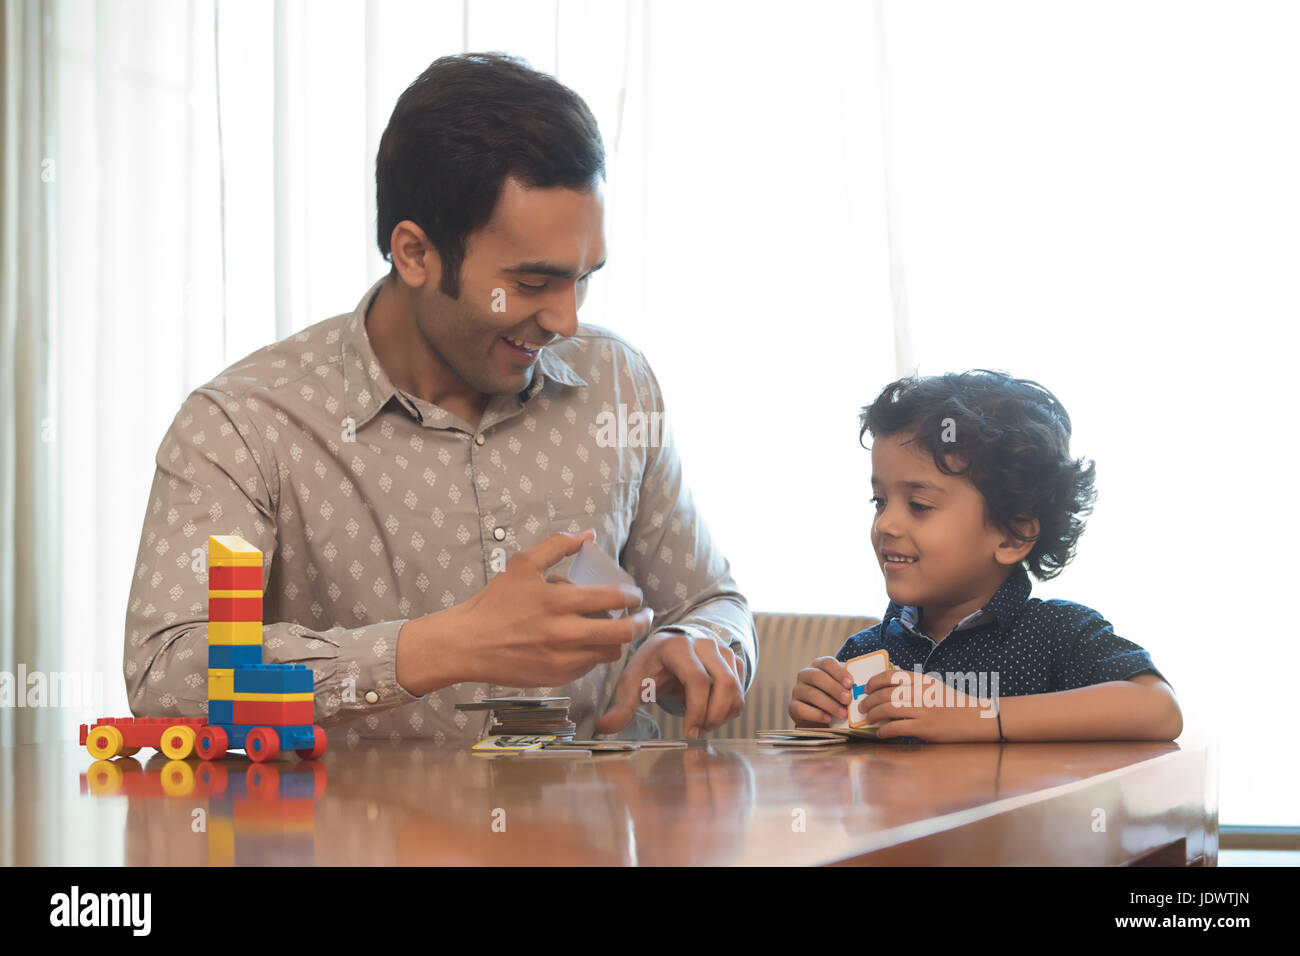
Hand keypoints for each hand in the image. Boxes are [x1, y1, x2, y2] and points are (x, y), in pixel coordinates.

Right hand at [448, 530, 652, 687]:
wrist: (467, 643)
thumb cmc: (495, 602)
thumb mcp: (522, 564)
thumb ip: (558, 545)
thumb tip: (588, 534)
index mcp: (558, 601)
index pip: (613, 598)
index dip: (632, 596)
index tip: (636, 595)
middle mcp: (564, 633)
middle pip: (621, 634)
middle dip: (640, 623)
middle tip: (643, 616)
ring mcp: (561, 660)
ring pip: (609, 654)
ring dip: (616, 641)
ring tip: (612, 631)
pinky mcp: (556, 678)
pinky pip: (588, 668)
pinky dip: (592, 655)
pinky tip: (584, 644)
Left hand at [595, 631, 744, 737]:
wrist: (667, 647)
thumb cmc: (648, 667)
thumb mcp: (631, 683)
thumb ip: (621, 707)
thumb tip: (604, 727)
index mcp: (677, 647)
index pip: (698, 680)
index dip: (697, 710)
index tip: (689, 733)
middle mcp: (704, 644)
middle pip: (724, 684)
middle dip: (714, 715)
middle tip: (698, 732)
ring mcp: (721, 649)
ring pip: (736, 687)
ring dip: (724, 713)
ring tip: (704, 725)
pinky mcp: (731, 659)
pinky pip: (741, 687)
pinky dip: (731, 707)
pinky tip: (712, 714)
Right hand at [788, 656, 854, 726]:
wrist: (822, 718)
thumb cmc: (836, 698)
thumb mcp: (842, 688)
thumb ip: (848, 684)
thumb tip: (861, 685)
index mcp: (818, 665)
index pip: (827, 663)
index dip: (839, 672)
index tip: (850, 683)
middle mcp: (805, 675)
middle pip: (817, 676)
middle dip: (834, 688)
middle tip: (847, 699)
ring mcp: (797, 690)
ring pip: (810, 693)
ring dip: (829, 704)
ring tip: (843, 714)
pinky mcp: (792, 707)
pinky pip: (801, 709)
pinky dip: (816, 714)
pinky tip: (828, 719)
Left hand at [857, 669, 999, 741]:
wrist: (977, 718)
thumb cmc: (955, 704)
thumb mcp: (934, 688)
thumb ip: (915, 687)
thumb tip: (890, 691)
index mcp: (921, 681)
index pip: (890, 675)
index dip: (874, 681)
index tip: (866, 688)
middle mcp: (920, 693)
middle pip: (885, 694)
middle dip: (869, 701)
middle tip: (861, 707)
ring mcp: (922, 710)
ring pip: (887, 709)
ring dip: (873, 715)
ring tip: (867, 719)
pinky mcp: (925, 728)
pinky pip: (897, 728)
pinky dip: (884, 731)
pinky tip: (880, 733)